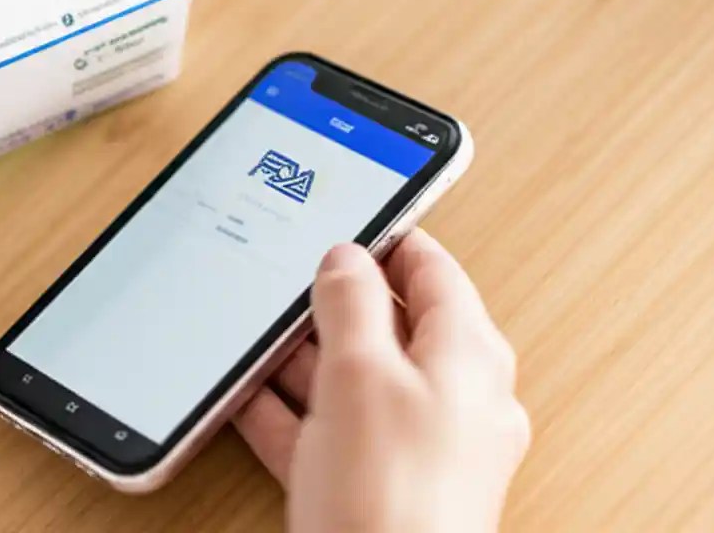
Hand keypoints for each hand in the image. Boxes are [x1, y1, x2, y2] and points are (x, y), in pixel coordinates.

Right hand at [234, 230, 529, 532]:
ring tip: (253, 335)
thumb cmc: (391, 496)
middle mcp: (451, 397)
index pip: (433, 271)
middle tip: (285, 279)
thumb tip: (347, 256)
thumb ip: (351, 303)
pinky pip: (327, 429)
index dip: (389, 237)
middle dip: (331, 303)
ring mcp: (413, 443)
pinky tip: (246, 399)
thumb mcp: (360, 372)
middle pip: (389, 325)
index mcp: (468, 355)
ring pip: (351, 379)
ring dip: (301, 358)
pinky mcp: (375, 483)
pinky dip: (288, 411)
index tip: (346, 217)